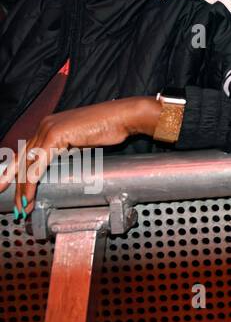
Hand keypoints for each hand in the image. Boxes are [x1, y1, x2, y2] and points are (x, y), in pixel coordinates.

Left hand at [0, 97, 158, 213]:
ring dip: (23, 187)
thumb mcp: (82, 141)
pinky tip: (30, 195)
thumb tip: (62, 163)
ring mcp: (48, 129)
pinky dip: (31, 182)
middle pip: (23, 158)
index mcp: (50, 125)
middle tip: (15, 201)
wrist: (124, 117)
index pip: (28, 151)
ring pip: (28, 163)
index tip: (15, 186)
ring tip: (23, 204)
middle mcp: (45, 125)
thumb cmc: (110, 127)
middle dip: (14, 182)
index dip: (19, 171)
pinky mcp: (55, 136)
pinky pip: (38, 165)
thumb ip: (68, 148)